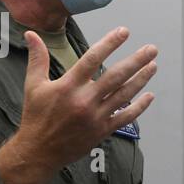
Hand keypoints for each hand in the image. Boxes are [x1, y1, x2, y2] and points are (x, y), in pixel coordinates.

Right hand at [0, 27, 157, 183]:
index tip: (124, 32)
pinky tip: (150, 95)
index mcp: (68, 86)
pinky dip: (139, 107)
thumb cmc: (36, 116)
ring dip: (141, 79)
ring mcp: (96, 116)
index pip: (92, 59)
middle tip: (152, 49)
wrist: (39, 151)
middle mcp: (85, 100)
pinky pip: (125, 117)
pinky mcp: (103, 130)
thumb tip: (31, 34)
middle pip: (116, 76)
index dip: (110, 44)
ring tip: (153, 66)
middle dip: (136, 61)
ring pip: (124, 95)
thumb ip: (38, 59)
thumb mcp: (33, 85)